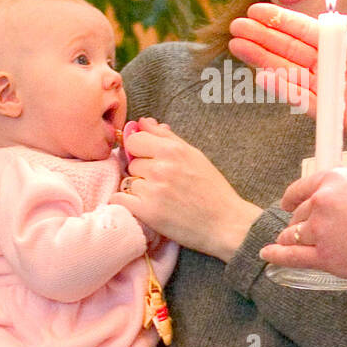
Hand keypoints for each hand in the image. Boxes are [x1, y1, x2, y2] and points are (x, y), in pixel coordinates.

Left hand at [109, 117, 261, 261]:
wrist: (225, 224)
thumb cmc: (213, 190)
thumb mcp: (195, 156)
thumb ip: (167, 137)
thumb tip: (143, 122)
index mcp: (173, 151)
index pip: (134, 140)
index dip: (139, 149)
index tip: (148, 158)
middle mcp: (161, 168)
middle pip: (131, 162)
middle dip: (142, 171)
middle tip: (160, 182)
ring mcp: (152, 191)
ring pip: (127, 181)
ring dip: (137, 189)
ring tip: (158, 197)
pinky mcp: (147, 212)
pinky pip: (120, 199)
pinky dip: (127, 202)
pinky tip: (143, 206)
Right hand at [229, 0, 346, 162]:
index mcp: (344, 47)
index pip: (305, 30)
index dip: (280, 21)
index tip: (256, 11)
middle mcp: (331, 68)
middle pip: (289, 50)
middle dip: (262, 39)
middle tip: (235, 28)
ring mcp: (328, 92)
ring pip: (289, 72)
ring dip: (263, 60)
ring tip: (238, 46)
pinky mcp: (330, 115)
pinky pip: (303, 99)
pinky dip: (284, 88)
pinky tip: (263, 76)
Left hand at [260, 167, 346, 282]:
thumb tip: (344, 209)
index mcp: (333, 179)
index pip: (303, 187)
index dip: (292, 198)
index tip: (288, 203)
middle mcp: (321, 201)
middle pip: (299, 213)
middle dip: (300, 222)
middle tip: (305, 230)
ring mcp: (319, 230)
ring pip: (293, 235)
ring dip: (289, 239)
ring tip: (285, 243)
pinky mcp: (322, 256)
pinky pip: (291, 256)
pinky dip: (276, 255)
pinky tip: (267, 254)